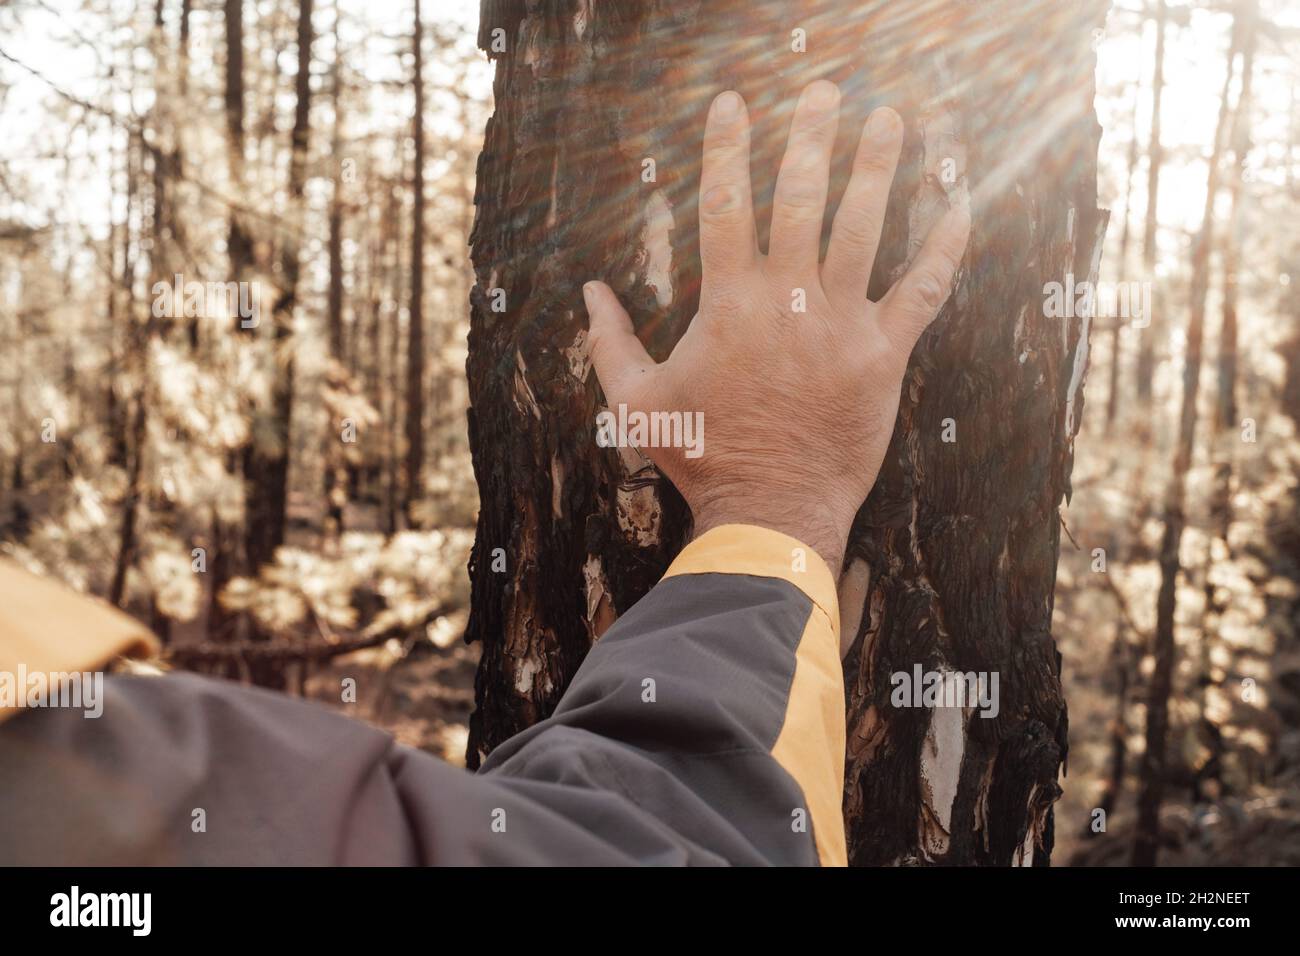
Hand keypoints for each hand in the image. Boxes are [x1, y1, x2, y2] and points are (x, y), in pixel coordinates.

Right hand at [584, 80, 969, 575]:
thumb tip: (588, 291)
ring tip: (890, 119)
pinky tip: (958, 202)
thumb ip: (609, 342)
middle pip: (800, 198)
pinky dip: (943, 245)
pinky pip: (922, 288)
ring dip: (876, 167)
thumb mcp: (635, 401)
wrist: (770, 511)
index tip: (730, 103)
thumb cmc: (699, 458)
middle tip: (824, 90)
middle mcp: (786, 300)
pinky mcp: (883, 354)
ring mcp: (840, 324)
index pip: (723, 205)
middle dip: (810, 136)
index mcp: (727, 304)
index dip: (724, 148)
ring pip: (864, 228)